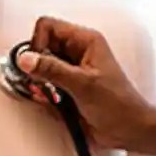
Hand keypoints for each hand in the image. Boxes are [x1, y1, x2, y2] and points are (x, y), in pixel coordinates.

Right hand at [17, 16, 155, 150]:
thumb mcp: (82, 84)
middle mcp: (78, 51)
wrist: (129, 129)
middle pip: (41, 46)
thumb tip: (26, 59)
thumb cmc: (119, 104)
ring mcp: (72, 69)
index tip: (36, 64)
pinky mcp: (68, 86)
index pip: (48, 26)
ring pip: (42, 67)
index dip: (37, 43)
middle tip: (41, 82)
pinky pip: (46, 84)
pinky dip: (45, 93)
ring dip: (41, 82)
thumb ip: (52, 70)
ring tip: (51, 95)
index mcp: (86, 41)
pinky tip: (55, 103)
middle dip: (36, 66)